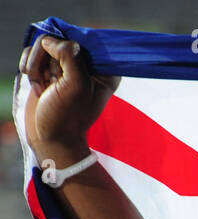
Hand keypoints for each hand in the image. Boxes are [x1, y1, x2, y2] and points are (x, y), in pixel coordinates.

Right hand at [19, 35, 119, 161]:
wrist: (51, 137)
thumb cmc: (68, 116)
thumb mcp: (76, 85)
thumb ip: (70, 57)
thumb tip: (54, 40)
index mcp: (104, 69)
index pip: (86, 39)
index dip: (68, 50)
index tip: (64, 70)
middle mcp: (86, 65)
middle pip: (60, 39)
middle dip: (49, 60)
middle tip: (52, 82)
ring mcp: (64, 66)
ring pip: (43, 44)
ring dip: (37, 65)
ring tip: (43, 87)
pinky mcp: (46, 68)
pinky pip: (32, 52)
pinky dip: (30, 68)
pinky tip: (37, 86)